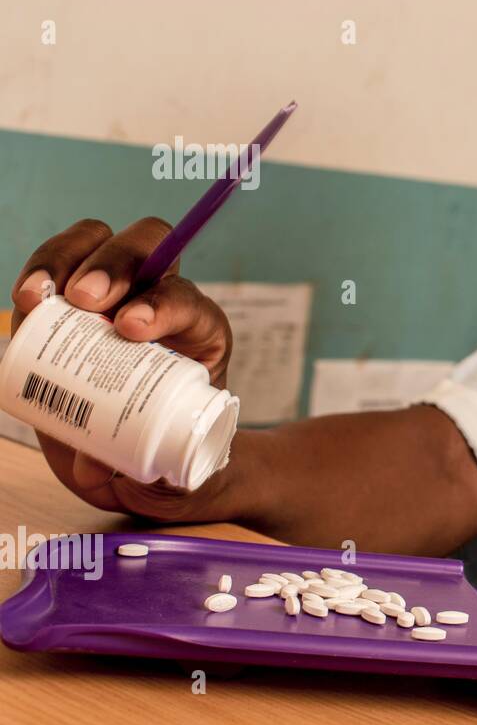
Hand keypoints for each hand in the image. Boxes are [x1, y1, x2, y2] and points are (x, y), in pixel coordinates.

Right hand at [9, 217, 237, 519]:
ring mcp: (109, 301)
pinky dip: (37, 275)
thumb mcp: (188, 479)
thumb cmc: (176, 467)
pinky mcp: (65, 313)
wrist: (146, 466)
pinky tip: (27, 298)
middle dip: (117, 264)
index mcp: (201, 337)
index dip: (164, 305)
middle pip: (149, 249)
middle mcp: (158, 305)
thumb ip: (154, 481)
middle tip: (87, 302)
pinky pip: (52, 271)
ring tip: (39, 296)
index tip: (131, 329)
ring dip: (65, 259)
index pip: (190, 302)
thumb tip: (97, 464)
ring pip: (96, 243)